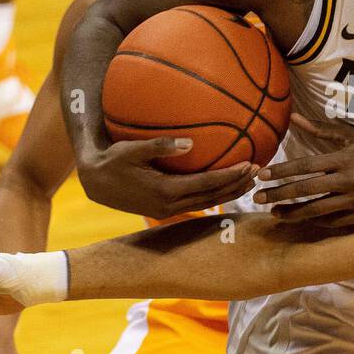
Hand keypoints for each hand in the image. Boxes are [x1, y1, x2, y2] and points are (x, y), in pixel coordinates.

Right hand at [78, 136, 258, 220]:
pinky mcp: (165, 210)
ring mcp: (168, 211)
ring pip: (208, 203)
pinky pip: (197, 203)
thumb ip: (160, 145)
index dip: (230, 175)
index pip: (207, 184)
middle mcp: (170, 205)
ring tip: (250, 180)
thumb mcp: (131, 149)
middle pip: (213, 197)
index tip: (250, 164)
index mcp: (165, 191)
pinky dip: (215, 194)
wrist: (95, 182)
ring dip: (230, 192)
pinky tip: (225, 185)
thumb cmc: (112, 160)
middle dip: (238, 185)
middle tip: (259, 171)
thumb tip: (190, 143)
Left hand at [252, 113, 353, 226]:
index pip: (306, 165)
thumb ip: (320, 129)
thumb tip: (293, 117)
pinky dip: (315, 221)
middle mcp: (348, 180)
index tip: (262, 175)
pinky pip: (332, 222)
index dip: (282, 171)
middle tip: (257, 198)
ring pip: (316, 210)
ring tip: (274, 213)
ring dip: (292, 213)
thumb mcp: (349, 136)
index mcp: (344, 158)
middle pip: (306, 189)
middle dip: (279, 194)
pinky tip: (301, 218)